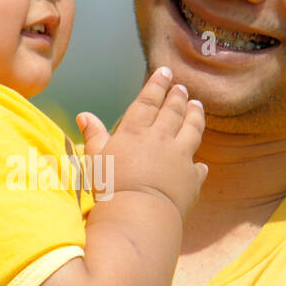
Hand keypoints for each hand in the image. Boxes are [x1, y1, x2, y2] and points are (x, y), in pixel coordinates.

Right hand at [77, 67, 207, 219]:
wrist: (138, 213)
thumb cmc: (110, 186)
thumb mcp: (96, 158)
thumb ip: (94, 136)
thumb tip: (84, 115)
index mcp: (135, 131)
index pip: (149, 101)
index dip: (157, 85)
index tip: (165, 72)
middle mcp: (161, 138)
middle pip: (173, 111)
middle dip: (178, 97)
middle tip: (183, 88)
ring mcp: (180, 157)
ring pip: (192, 130)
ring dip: (195, 116)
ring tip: (198, 106)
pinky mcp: (191, 178)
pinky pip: (197, 168)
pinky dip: (198, 164)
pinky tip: (200, 164)